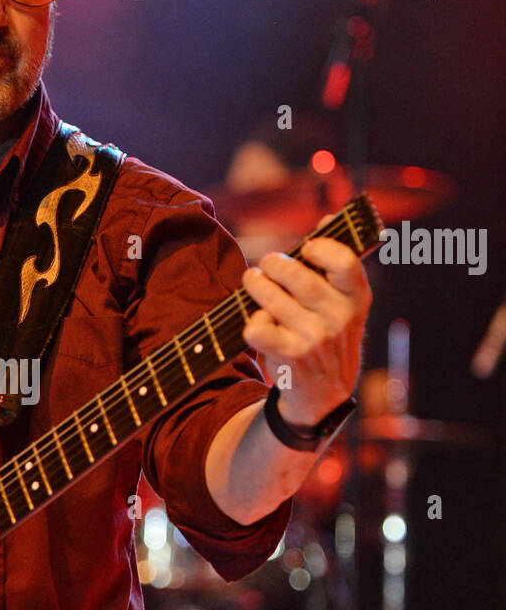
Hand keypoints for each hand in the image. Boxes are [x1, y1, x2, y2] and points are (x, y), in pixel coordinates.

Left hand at [240, 221, 372, 426]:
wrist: (324, 393)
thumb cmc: (328, 334)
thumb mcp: (342, 301)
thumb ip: (335, 262)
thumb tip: (329, 216)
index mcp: (356, 298)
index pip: (345, 263)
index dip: (322, 248)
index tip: (306, 247)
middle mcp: (339, 319)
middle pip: (300, 279)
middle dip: (276, 264)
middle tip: (266, 264)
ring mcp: (315, 339)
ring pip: (274, 301)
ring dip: (257, 286)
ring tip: (253, 281)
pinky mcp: (291, 357)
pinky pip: (259, 328)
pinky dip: (253, 321)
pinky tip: (260, 320)